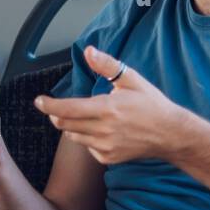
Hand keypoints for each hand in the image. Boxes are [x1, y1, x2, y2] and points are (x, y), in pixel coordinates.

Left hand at [34, 46, 191, 165]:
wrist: (170, 134)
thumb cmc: (151, 104)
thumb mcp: (132, 79)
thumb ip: (107, 65)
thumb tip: (88, 51)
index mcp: (108, 108)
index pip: (68, 109)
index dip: (49, 105)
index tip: (39, 101)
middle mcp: (104, 130)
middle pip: (64, 124)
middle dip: (56, 114)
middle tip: (57, 106)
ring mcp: (106, 147)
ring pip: (73, 136)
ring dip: (71, 125)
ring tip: (85, 115)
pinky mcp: (108, 158)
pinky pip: (86, 147)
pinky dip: (86, 137)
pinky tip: (100, 130)